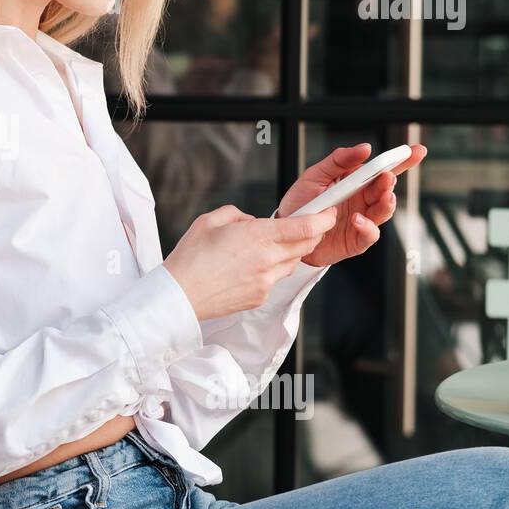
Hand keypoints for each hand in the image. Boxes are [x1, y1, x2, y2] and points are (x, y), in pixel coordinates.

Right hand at [163, 204, 338, 320]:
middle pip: (306, 245)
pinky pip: (275, 279)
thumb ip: (237, 214)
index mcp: (258, 236)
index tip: (329, 212)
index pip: (305, 228)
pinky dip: (271, 269)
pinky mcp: (260, 297)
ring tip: (266, 247)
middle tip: (304, 225)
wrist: (179, 296)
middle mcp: (268, 260)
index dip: (323, 218)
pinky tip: (249, 266)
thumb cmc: (190, 258)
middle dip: (311, 234)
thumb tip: (251, 221)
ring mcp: (266, 281)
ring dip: (289, 252)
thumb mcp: (209, 220)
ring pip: (292, 263)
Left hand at [276, 142, 427, 266]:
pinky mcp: (356, 240)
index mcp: (356, 183)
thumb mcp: (315, 176)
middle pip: (386, 190)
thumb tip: (364, 148)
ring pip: (384, 211)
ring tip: (385, 196)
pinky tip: (357, 220)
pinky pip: (369, 235)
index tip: (416, 151)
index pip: (383, 169)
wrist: (288, 233)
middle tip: (387, 177)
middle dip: (390, 182)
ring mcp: (362, 221)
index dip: (402, 160)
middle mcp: (363, 201)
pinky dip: (367, 227)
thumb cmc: (301, 203)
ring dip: (387, 204)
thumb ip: (338, 161)